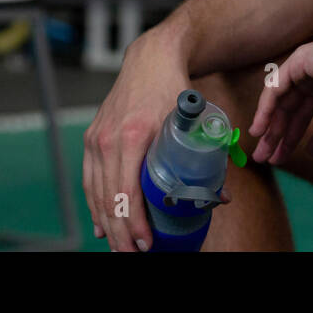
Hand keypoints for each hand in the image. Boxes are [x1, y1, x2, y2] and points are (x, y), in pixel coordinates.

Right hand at [82, 26, 230, 252]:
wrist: (150, 58)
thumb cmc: (174, 88)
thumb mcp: (194, 121)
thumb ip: (209, 158)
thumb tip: (222, 198)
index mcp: (134, 135)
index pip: (128, 191)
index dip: (135, 223)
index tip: (148, 243)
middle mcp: (109, 138)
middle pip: (110, 198)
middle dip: (121, 233)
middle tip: (135, 254)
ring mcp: (97, 138)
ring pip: (96, 192)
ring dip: (107, 224)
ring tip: (121, 248)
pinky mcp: (92, 137)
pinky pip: (90, 179)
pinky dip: (95, 205)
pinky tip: (102, 225)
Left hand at [249, 16, 312, 163]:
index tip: (308, 155)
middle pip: (298, 110)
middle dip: (284, 135)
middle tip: (271, 159)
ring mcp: (309, 67)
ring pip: (283, 102)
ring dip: (270, 128)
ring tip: (261, 153)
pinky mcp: (299, 62)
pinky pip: (275, 88)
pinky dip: (265, 109)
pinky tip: (258, 130)